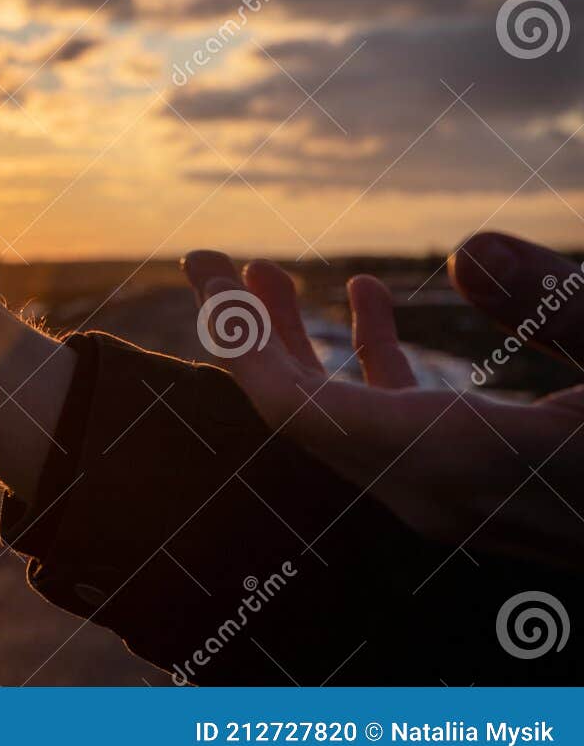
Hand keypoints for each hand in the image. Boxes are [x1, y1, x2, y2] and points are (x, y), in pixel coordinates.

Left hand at [182, 235, 583, 565]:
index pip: (295, 410)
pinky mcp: (480, 485)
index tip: (198, 263)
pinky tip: (363, 298)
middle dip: (249, 329)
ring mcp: (452, 495)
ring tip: (263, 270)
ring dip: (301, 340)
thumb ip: (565, 305)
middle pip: (301, 410)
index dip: (237, 335)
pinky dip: (368, 360)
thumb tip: (462, 250)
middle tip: (206, 257)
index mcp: (451, 466)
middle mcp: (431, 492)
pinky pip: (394, 424)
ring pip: (343, 416)